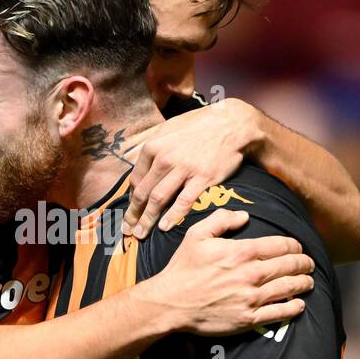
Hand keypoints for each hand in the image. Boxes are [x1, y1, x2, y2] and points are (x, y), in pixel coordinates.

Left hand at [123, 98, 262, 238]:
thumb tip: (136, 162)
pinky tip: (164, 227)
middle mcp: (165, 158)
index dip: (130, 199)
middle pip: (143, 192)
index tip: (130, 211)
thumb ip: (153, 146)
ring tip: (141, 234)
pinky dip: (172, 216)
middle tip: (127, 230)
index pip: (135, 179)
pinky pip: (183, 201)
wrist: (232, 124)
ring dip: (147, 220)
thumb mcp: (169, 128)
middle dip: (133, 214)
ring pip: (158, 199)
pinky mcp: (202, 178)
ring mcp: (183, 169)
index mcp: (154, 147)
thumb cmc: (200, 125)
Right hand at [140, 208, 313, 336]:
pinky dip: (294, 308)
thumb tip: (244, 216)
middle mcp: (251, 274)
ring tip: (309, 282)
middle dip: (304, 263)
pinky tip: (300, 305)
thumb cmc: (183, 268)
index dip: (295, 245)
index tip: (298, 247)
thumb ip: (222, 219)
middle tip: (308, 264)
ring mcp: (252, 298)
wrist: (170, 303)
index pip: (281, 245)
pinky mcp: (248, 318)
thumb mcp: (197, 234)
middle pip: (290, 265)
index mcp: (242, 252)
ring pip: (289, 288)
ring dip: (304, 283)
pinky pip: (279, 313)